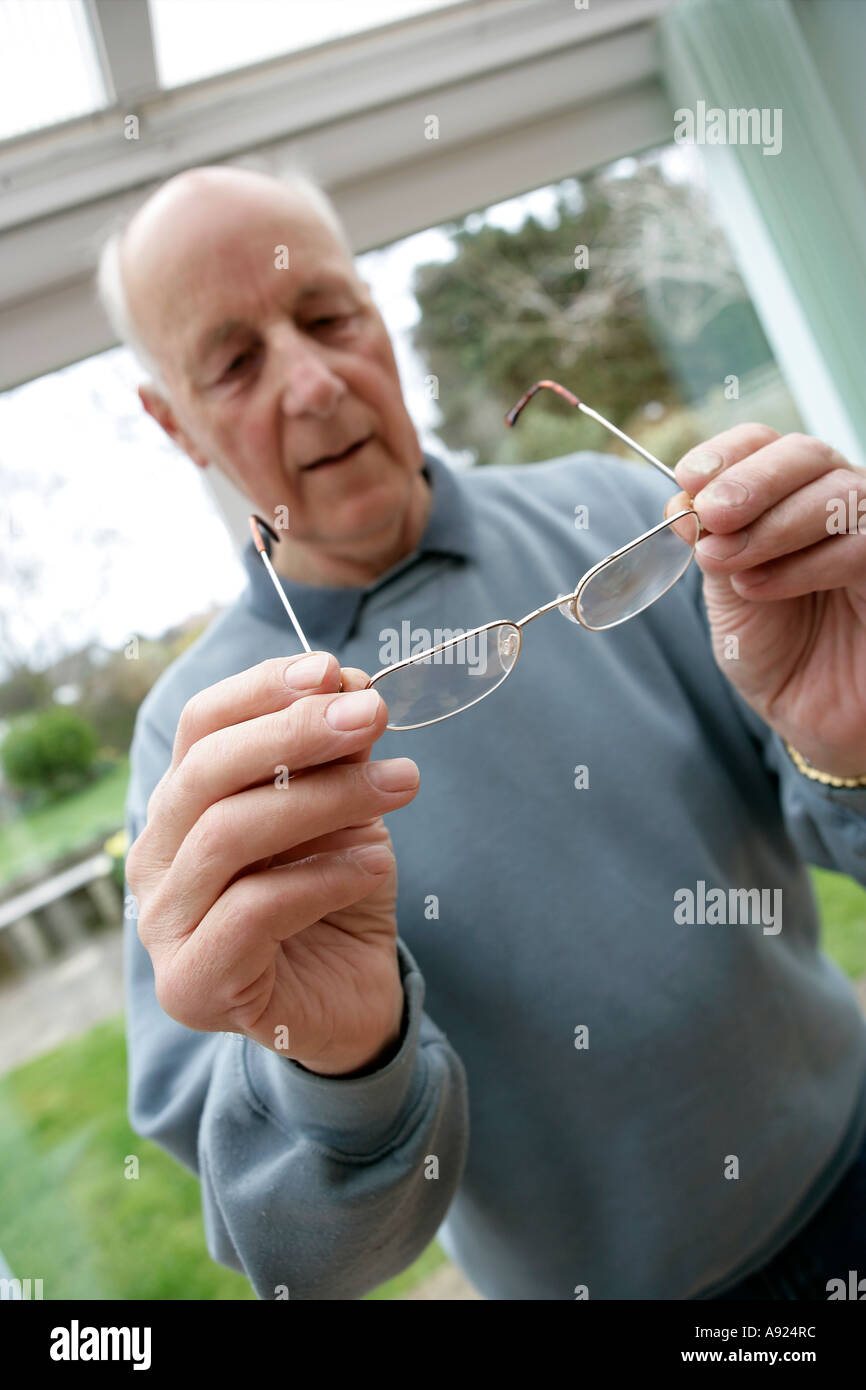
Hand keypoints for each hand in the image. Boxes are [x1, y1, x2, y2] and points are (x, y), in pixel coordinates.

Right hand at [125, 653, 419, 1074]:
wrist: (352, 1004)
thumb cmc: (337, 896)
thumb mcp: (347, 812)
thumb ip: (337, 757)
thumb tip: (348, 685)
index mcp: (181, 808)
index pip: (202, 728)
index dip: (262, 690)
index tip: (331, 669)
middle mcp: (155, 862)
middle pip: (206, 773)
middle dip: (296, 733)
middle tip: (372, 715)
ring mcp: (165, 926)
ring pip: (229, 834)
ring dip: (325, 798)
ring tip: (399, 784)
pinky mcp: (193, 983)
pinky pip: (254, 907)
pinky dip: (325, 875)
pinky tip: (377, 861)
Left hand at [666, 425, 865, 778]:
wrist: (811, 716)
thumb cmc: (773, 652)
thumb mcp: (726, 595)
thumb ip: (711, 545)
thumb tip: (682, 499)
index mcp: (788, 497)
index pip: (766, 445)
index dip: (728, 453)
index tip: (689, 478)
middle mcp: (834, 505)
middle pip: (808, 454)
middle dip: (753, 480)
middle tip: (713, 514)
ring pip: (839, 491)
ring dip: (773, 524)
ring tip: (729, 561)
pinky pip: (860, 546)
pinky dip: (804, 563)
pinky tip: (760, 588)